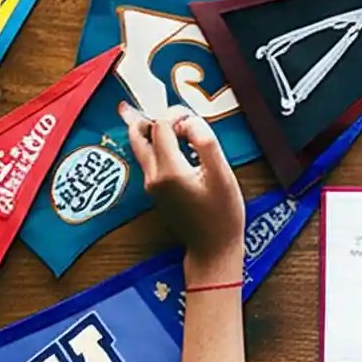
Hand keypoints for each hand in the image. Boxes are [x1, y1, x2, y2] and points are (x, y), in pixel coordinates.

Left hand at [119, 102, 245, 283]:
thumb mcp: (222, 175)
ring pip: (142, 146)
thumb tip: (189, 122)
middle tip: (178, 118)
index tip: (194, 118)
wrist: (213, 248)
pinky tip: (182, 149)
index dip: (175, 114)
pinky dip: (160, 146)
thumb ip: (205, 142)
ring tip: (180, 131)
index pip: (160, 125)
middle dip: (156, 118)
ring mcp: (151, 185)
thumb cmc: (223, 214)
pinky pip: (150, 159)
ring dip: (156, 132)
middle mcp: (153, 176)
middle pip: (139, 134)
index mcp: (169, 170)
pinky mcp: (155, 191)